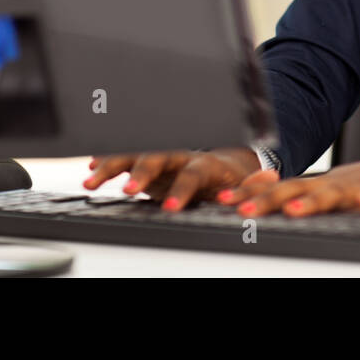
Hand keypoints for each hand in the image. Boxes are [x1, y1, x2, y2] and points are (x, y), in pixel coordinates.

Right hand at [84, 147, 272, 210]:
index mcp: (203, 163)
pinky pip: (125, 156)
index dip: (182, 190)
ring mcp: (161, 156)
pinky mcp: (147, 161)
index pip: (192, 173)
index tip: (172, 207)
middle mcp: (179, 154)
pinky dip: (107, 159)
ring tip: (91, 179)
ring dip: (112, 164)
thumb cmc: (231, 176)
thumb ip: (254, 184)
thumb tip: (269, 178)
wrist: (221, 159)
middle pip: (157, 156)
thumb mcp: (246, 183)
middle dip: (140, 171)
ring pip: (134, 153)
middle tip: (125, 189)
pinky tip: (90, 166)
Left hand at [219, 149, 359, 217]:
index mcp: (314, 186)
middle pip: (297, 191)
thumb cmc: (358, 187)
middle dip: (270, 201)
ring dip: (313, 202)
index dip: (249, 195)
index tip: (221, 202)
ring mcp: (357, 190)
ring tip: (294, 210)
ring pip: (333, 195)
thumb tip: (249, 200)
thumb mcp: (322, 191)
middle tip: (245, 210)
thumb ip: (290, 197)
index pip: (276, 189)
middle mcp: (331, 185)